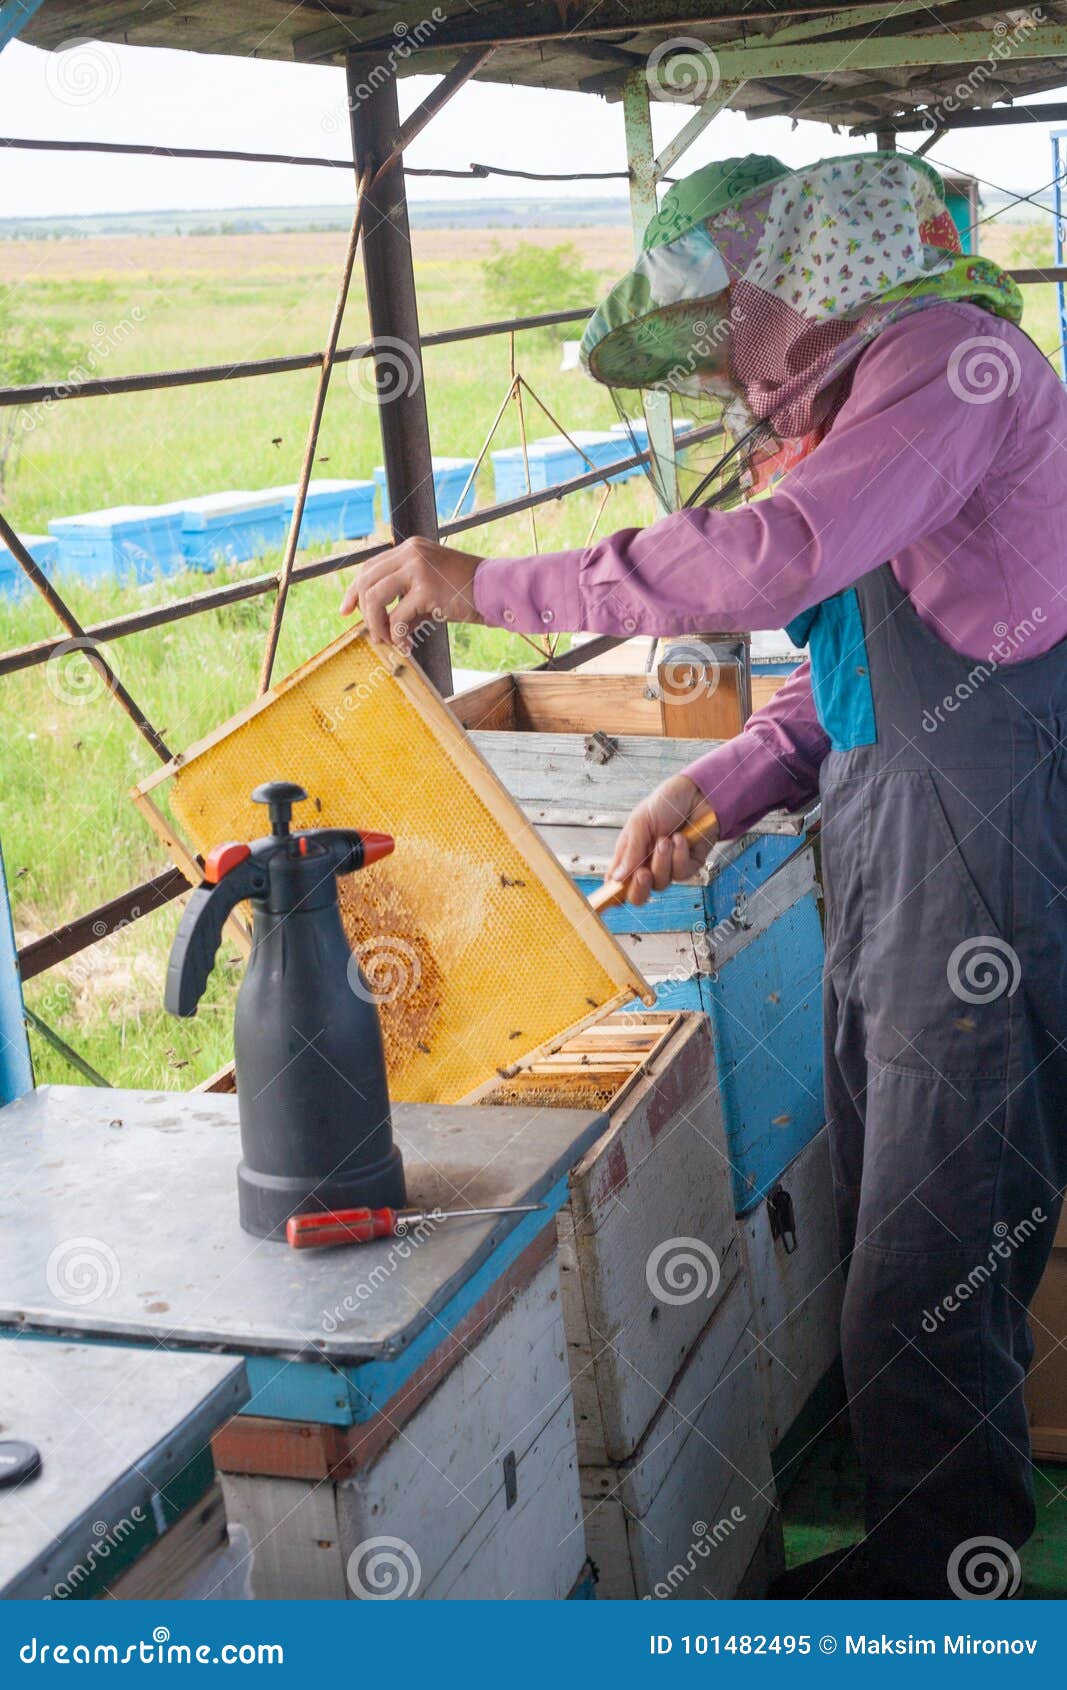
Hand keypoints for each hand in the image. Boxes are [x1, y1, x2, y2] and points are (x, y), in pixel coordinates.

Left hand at [340, 537, 483, 646]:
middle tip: (368, 632)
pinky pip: (398, 617)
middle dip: (360, 609)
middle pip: (367, 580)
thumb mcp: (432, 587)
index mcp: (411, 548)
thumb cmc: (468, 592)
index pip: (371, 567)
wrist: (497, 590)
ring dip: (376, 624)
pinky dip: (397, 636)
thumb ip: (406, 598)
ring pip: (375, 597)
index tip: (347, 610)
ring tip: (387, 640)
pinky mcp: (427, 588)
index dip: (355, 590)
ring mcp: (418, 568)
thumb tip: (383, 624)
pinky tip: (406, 647)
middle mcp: (411, 552)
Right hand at [608, 774, 718, 906]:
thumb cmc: (664, 803)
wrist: (696, 794)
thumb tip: (616, 878)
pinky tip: (680, 838)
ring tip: (666, 839)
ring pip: (661, 883)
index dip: (611, 895)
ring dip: (663, 861)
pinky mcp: (688, 866)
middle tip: (642, 873)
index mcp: (629, 854)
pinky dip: (680, 855)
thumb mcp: (639, 823)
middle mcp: (647, 864)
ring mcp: (668, 867)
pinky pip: (681, 873)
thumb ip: (630, 852)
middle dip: (639, 888)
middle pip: (638, 895)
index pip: (617, 883)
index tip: (607, 901)